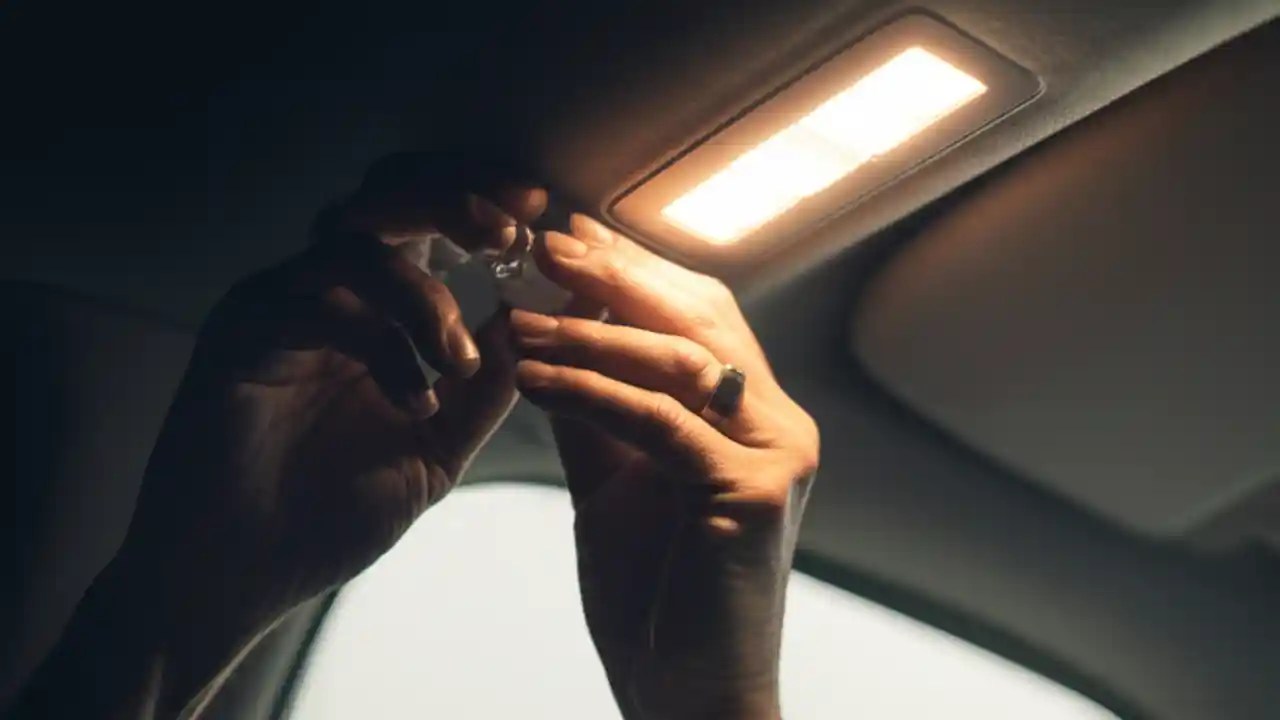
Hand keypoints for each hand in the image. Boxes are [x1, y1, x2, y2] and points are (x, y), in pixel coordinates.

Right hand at [11, 155, 542, 717]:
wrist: (240, 575)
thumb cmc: (329, 513)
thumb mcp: (436, 448)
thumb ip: (485, 390)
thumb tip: (540, 326)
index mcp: (371, 307)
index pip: (426, 220)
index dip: (482, 200)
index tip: (538, 210)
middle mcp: (321, 291)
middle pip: (387, 198)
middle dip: (456, 201)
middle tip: (509, 233)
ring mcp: (276, 306)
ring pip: (355, 242)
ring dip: (425, 294)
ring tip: (457, 359)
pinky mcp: (240, 334)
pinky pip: (317, 305)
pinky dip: (381, 344)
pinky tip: (415, 401)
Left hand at [511, 216, 819, 718]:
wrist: (688, 694)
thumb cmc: (655, 596)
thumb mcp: (614, 484)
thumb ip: (594, 415)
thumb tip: (547, 340)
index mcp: (755, 416)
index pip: (699, 316)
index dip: (636, 269)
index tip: (568, 236)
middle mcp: (780, 424)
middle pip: (698, 319)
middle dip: (616, 276)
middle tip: (544, 244)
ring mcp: (778, 456)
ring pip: (679, 362)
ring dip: (590, 332)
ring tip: (519, 317)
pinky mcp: (754, 495)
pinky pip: (659, 424)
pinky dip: (591, 393)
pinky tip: (534, 377)